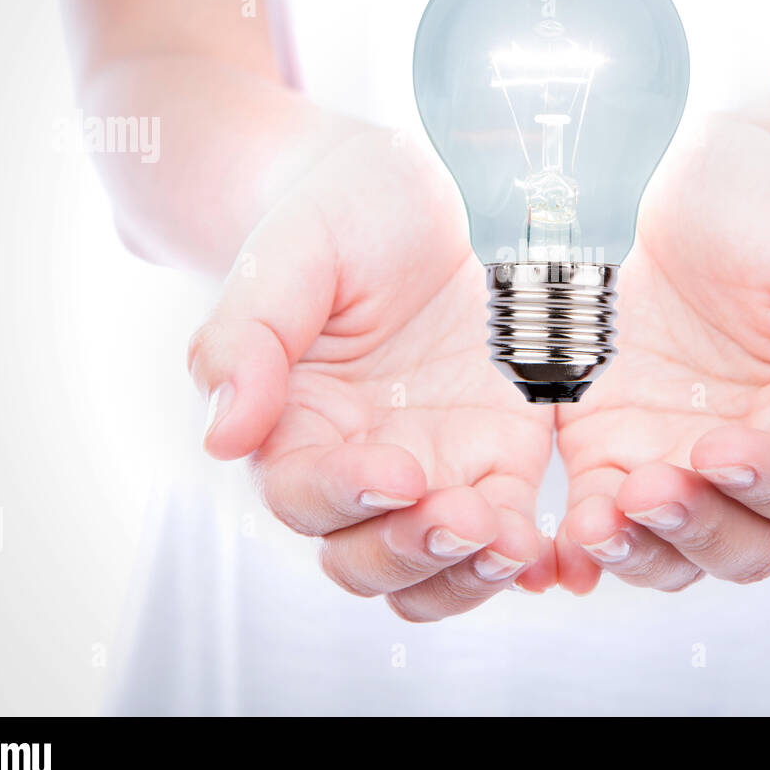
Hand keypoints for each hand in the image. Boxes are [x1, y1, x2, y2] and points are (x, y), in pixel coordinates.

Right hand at [188, 130, 555, 620]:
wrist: (417, 195)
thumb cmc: (338, 214)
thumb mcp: (288, 254)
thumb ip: (246, 338)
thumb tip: (221, 437)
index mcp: (293, 425)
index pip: (304, 495)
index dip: (347, 496)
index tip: (399, 473)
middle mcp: (356, 464)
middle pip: (363, 559)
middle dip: (412, 555)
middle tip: (463, 519)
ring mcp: (432, 470)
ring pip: (432, 570)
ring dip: (466, 574)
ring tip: (512, 545)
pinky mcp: (496, 462)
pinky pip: (505, 531)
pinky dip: (522, 554)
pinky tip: (548, 550)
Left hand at [554, 114, 769, 592]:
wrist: (708, 187)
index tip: (719, 446)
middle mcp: (755, 461)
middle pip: (744, 546)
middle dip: (698, 531)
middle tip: (650, 488)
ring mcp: (678, 462)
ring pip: (672, 552)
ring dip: (639, 550)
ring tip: (597, 523)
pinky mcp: (611, 450)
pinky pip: (600, 516)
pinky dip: (582, 542)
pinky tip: (559, 539)